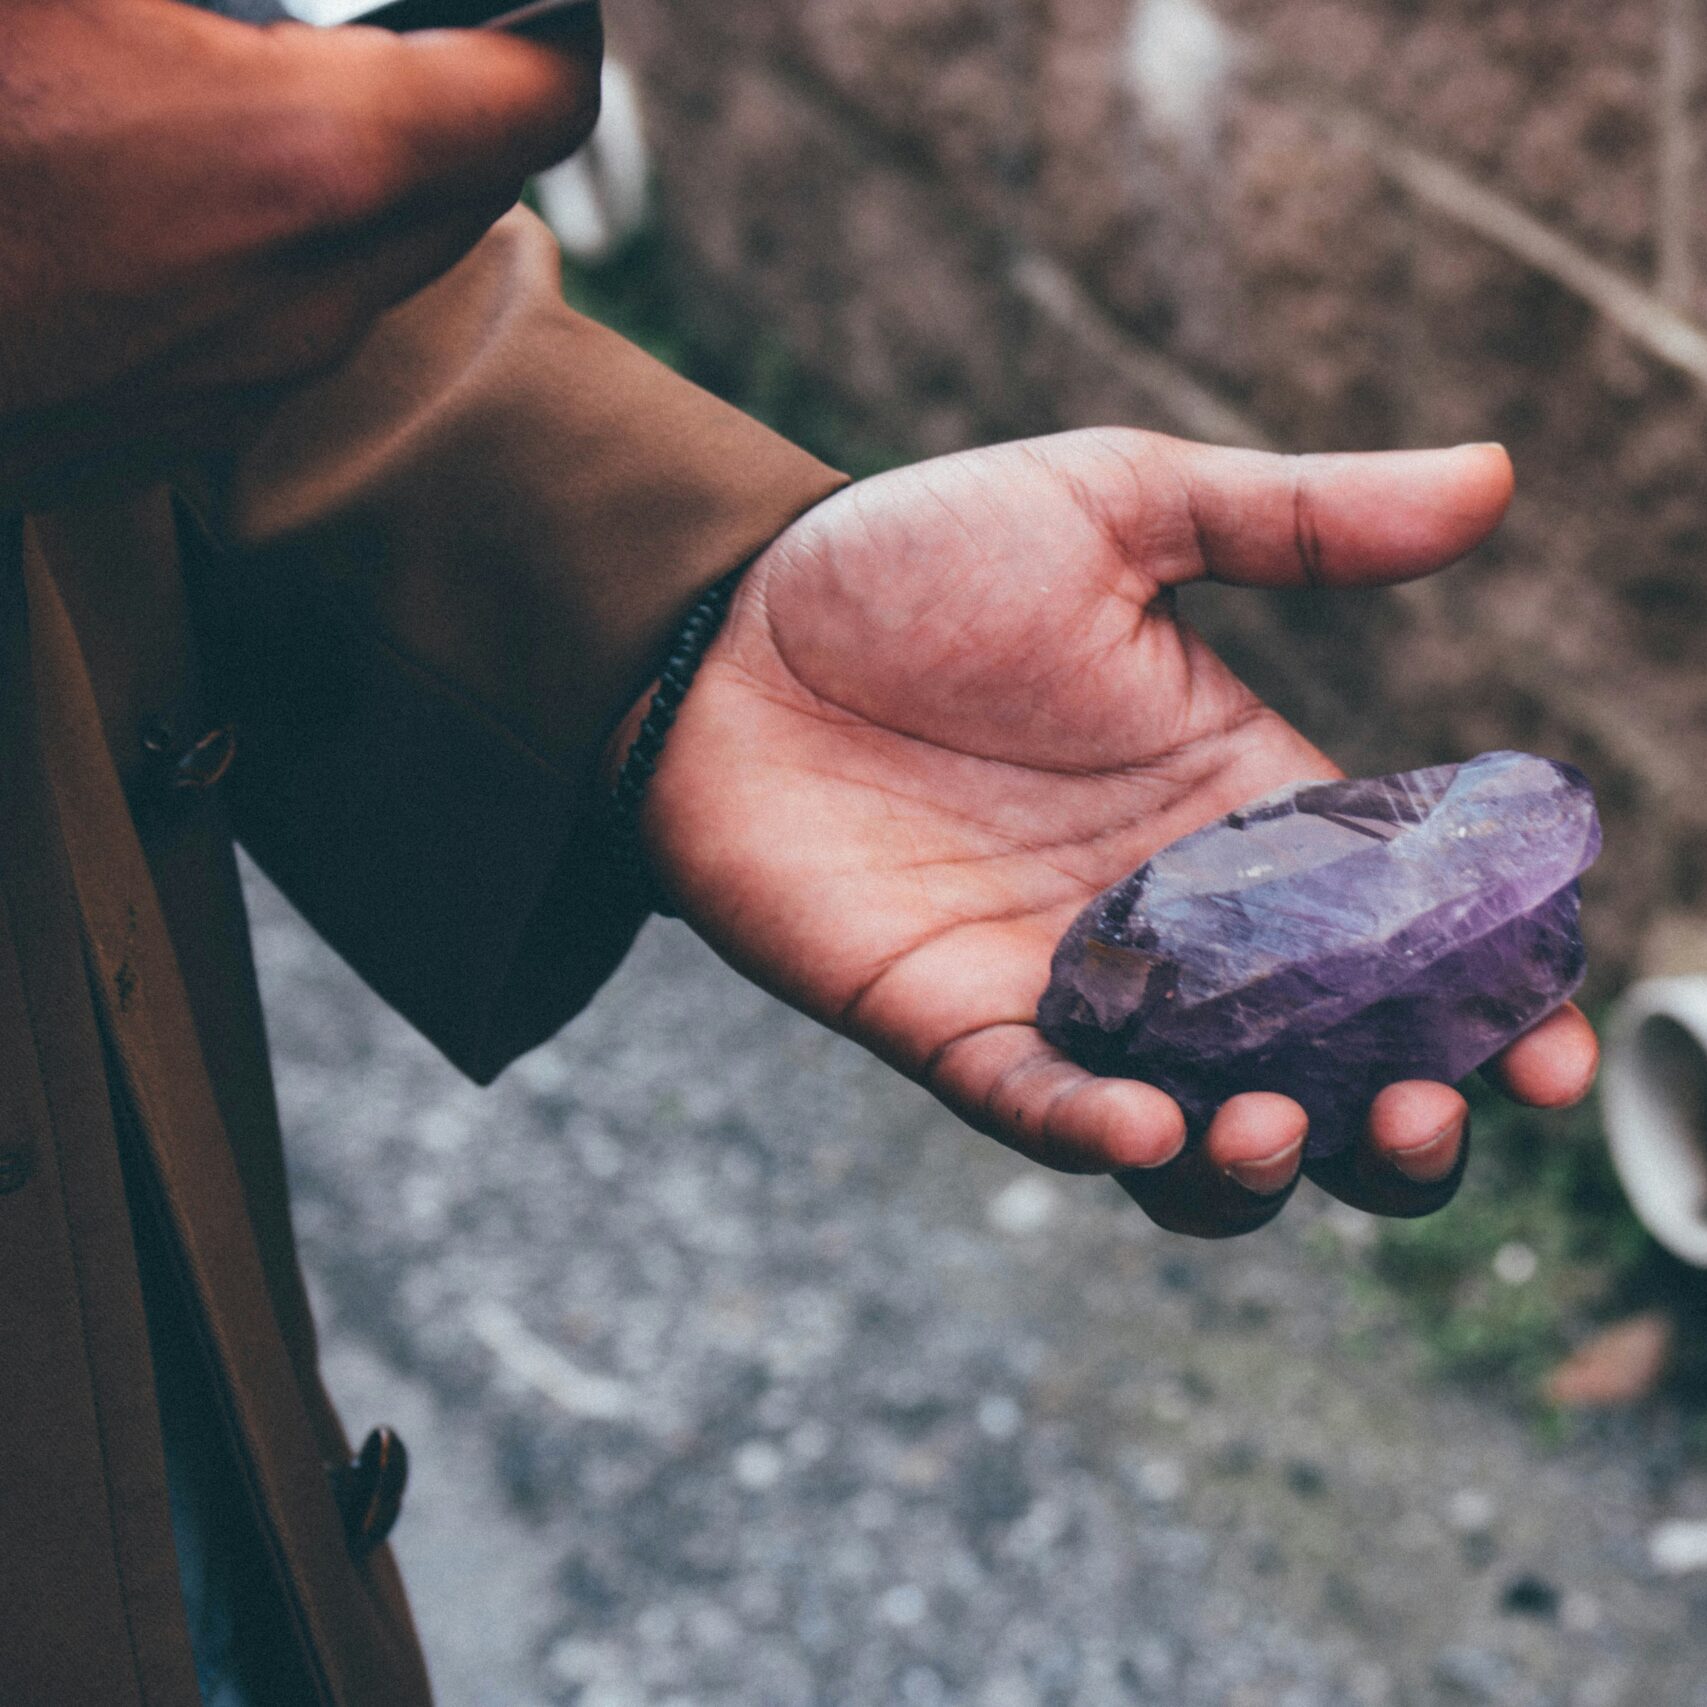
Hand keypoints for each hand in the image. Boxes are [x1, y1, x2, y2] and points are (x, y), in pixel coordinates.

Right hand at [0, 0, 599, 500]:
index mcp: (304, 158)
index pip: (535, 97)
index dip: (548, 25)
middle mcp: (306, 294)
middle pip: (469, 182)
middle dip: (449, 89)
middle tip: (379, 17)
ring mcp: (248, 377)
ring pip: (379, 260)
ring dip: (361, 168)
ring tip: (254, 82)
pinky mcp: (179, 426)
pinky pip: (288, 321)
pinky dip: (275, 244)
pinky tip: (166, 180)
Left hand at [626, 429, 1598, 1237]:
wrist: (727, 621)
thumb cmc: (912, 559)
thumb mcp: (1115, 513)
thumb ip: (1295, 522)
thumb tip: (1497, 480)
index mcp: (1244, 814)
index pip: (1405, 940)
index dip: (1495, 1004)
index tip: (1552, 1042)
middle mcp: (1175, 927)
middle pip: (1325, 1075)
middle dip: (1402, 1122)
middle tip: (1433, 1105)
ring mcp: (1064, 987)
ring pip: (1197, 1134)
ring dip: (1264, 1161)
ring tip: (1280, 1121)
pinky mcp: (947, 1021)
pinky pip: (1039, 1111)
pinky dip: (1100, 1135)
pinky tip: (1152, 1124)